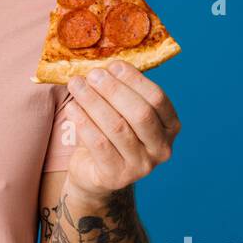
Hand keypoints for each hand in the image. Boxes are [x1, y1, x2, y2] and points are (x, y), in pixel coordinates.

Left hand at [63, 60, 179, 201]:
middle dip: (114, 90)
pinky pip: (99, 144)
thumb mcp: (120, 111)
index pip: (157, 99)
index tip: (113, 65)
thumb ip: (119, 91)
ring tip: (76, 85)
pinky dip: (84, 122)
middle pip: (140, 113)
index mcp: (170, 127)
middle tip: (92, 75)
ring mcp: (141, 166)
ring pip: (117, 127)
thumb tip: (104, 65)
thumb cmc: (109, 134)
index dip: (135, 80)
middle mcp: (161, 148)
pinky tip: (72, 107)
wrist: (94, 173)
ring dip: (94, 102)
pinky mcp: (117, 176)